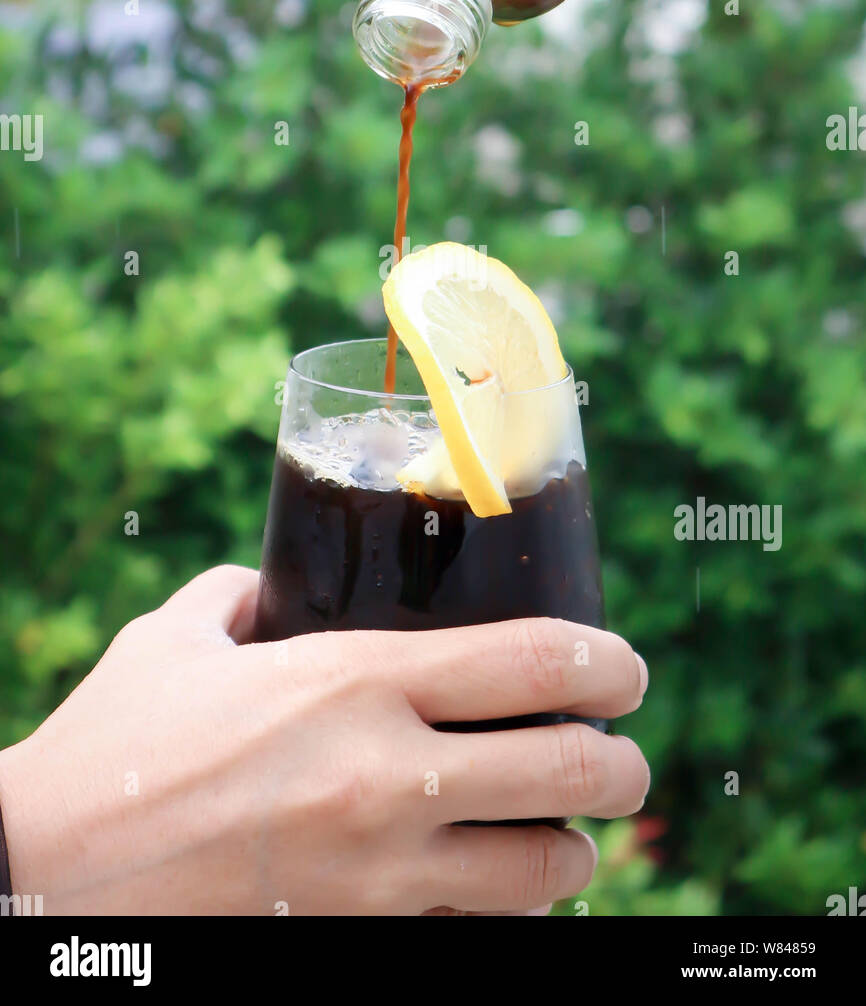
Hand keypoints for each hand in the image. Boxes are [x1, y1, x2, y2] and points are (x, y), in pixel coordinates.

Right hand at [0, 565, 648, 915]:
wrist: (45, 882)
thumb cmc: (113, 749)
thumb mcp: (178, 642)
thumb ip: (240, 595)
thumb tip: (274, 586)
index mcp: (356, 680)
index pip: (536, 660)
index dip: (608, 662)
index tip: (625, 669)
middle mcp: (388, 778)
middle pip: (573, 773)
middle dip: (620, 765)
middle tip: (615, 756)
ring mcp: (381, 878)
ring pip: (546, 874)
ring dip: (570, 849)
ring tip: (558, 832)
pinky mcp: (362, 943)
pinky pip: (478, 932)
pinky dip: (505, 912)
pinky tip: (489, 889)